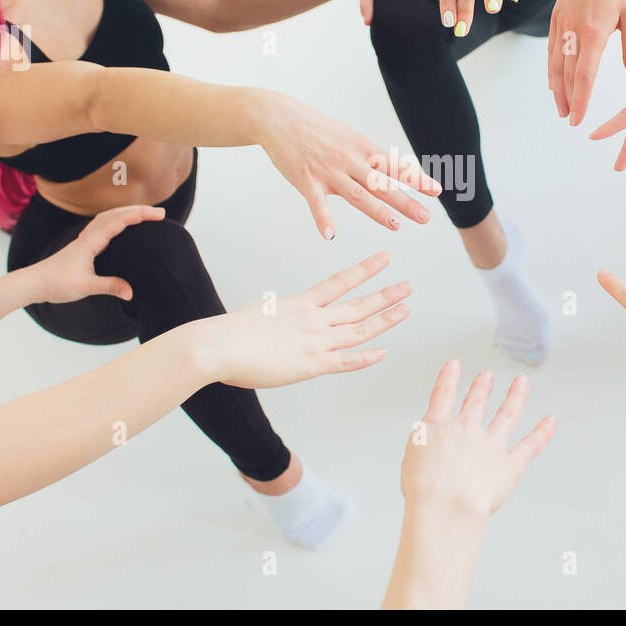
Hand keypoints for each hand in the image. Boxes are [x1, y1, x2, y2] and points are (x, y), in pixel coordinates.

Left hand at [28, 204, 166, 303]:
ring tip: (145, 213)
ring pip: (108, 217)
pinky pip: (102, 224)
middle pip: (116, 214)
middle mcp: (87, 236)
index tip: (159, 215)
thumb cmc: (56, 284)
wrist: (33, 283)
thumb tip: (132, 292)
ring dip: (128, 212)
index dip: (140, 216)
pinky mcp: (82, 245)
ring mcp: (84, 239)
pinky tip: (120, 225)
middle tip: (161, 212)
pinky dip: (116, 219)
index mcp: (90, 242)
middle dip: (139, 210)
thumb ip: (109, 286)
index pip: (119, 222)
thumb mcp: (85, 287)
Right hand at [206, 252, 409, 388]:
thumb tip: (279, 323)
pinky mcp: (312, 365)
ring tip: (405, 309)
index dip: (364, 270)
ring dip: (385, 319)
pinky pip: (346, 361)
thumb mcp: (260, 314)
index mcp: (300, 304)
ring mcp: (315, 341)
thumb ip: (278, 318)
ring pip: (359, 329)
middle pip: (357, 304)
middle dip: (384, 294)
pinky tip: (383, 352)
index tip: (383, 259)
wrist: (219, 345)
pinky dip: (366, 358)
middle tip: (406, 286)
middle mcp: (313, 319)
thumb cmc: (230, 334)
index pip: (339, 282)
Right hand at [257, 91, 441, 238]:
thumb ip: (368, 158)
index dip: (417, 179)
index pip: (395, 167)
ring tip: (396, 225)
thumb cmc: (316, 130)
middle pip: (383, 185)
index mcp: (362, 149)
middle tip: (426, 217)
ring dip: (378, 211)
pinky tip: (331, 235)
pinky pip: (317, 204)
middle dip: (406, 201)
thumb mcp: (349, 138)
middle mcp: (350, 160)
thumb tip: (390, 171)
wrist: (280, 118)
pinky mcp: (306, 180)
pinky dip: (323, 220)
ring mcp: (328, 171)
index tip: (437, 191)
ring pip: (358, 194)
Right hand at [399, 360, 555, 517]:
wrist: (445, 503)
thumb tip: (428, 453)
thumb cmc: (423, 489)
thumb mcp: (410, 462)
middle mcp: (466, 430)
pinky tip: (551, 421)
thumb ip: (422, 450)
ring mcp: (490, 445)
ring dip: (515, 396)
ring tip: (521, 383)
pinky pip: (530, 446)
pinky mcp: (509, 465)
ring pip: (508, 414)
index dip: (448, 378)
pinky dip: (543, 433)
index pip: (443, 394)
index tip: (454, 365)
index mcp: (437, 427)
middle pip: (476, 401)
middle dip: (482, 387)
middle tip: (487, 375)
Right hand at [547, 0, 625, 125]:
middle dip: (568, 99)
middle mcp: (573, 29)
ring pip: (556, 63)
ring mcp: (561, 22)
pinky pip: (552, 48)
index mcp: (594, 31)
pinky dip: (552, 68)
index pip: (584, 75)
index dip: (581, 100)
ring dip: (557, 88)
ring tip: (561, 106)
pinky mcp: (556, 16)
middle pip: (567, 73)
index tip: (579, 119)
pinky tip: (554, 80)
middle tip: (569, 119)